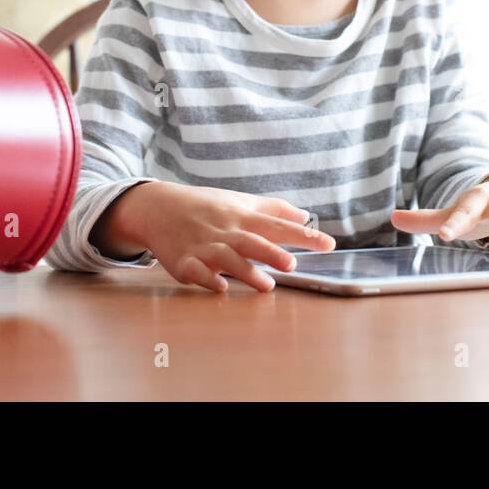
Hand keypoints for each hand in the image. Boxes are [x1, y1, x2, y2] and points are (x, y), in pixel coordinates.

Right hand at [104, 181, 336, 292]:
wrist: (160, 208)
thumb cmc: (207, 206)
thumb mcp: (240, 201)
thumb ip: (274, 210)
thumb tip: (305, 216)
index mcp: (242, 216)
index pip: (277, 225)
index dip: (304, 235)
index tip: (328, 244)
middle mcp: (226, 231)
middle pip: (251, 241)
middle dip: (271, 252)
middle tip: (292, 265)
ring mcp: (204, 246)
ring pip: (227, 258)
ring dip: (246, 271)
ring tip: (267, 285)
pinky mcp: (184, 261)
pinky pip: (196, 271)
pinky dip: (208, 279)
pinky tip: (221, 287)